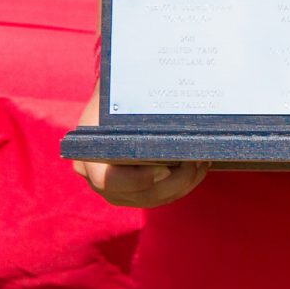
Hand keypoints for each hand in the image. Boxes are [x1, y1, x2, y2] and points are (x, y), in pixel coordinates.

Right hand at [67, 87, 208, 208]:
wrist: (114, 99)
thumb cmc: (118, 92)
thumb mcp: (119, 93)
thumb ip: (135, 100)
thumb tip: (166, 90)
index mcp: (87, 154)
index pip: (108, 180)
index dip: (138, 180)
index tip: (166, 169)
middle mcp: (96, 178)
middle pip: (138, 194)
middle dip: (173, 182)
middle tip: (195, 162)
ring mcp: (114, 189)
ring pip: (153, 198)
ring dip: (182, 184)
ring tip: (201, 162)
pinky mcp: (132, 192)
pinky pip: (158, 196)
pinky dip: (180, 185)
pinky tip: (197, 168)